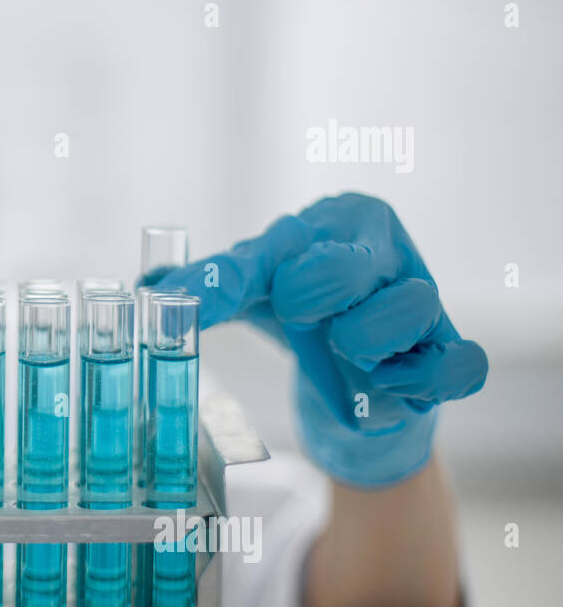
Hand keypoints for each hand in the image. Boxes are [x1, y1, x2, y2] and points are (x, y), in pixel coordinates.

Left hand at [156, 193, 487, 487]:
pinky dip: (423, 381)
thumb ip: (210, 284)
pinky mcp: (449, 348)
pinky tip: (392, 383)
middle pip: (342, 268)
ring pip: (406, 309)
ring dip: (364, 345)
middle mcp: (382, 249)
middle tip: (302, 317)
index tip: (185, 304)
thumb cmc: (303, 310)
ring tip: (348, 352)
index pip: (272, 244)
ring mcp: (422, 297)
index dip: (224, 282)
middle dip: (312, 297)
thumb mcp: (254, 290)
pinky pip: (459, 365)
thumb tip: (147, 283)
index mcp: (331, 222)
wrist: (351, 374)